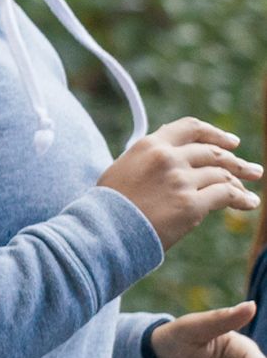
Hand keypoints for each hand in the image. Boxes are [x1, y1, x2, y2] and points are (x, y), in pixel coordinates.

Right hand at [98, 117, 263, 249]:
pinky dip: (242, 199)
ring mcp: (181, 180)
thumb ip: (150, 159)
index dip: (215, 134)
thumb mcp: (125, 167)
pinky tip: (250, 203)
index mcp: (150, 145)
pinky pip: (226, 195)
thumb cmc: (111, 203)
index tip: (232, 142)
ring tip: (249, 193)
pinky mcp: (191, 204)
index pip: (190, 128)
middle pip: (212, 153)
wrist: (105, 228)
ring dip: (240, 184)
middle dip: (236, 162)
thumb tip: (174, 158)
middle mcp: (168, 158)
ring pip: (221, 176)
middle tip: (252, 170)